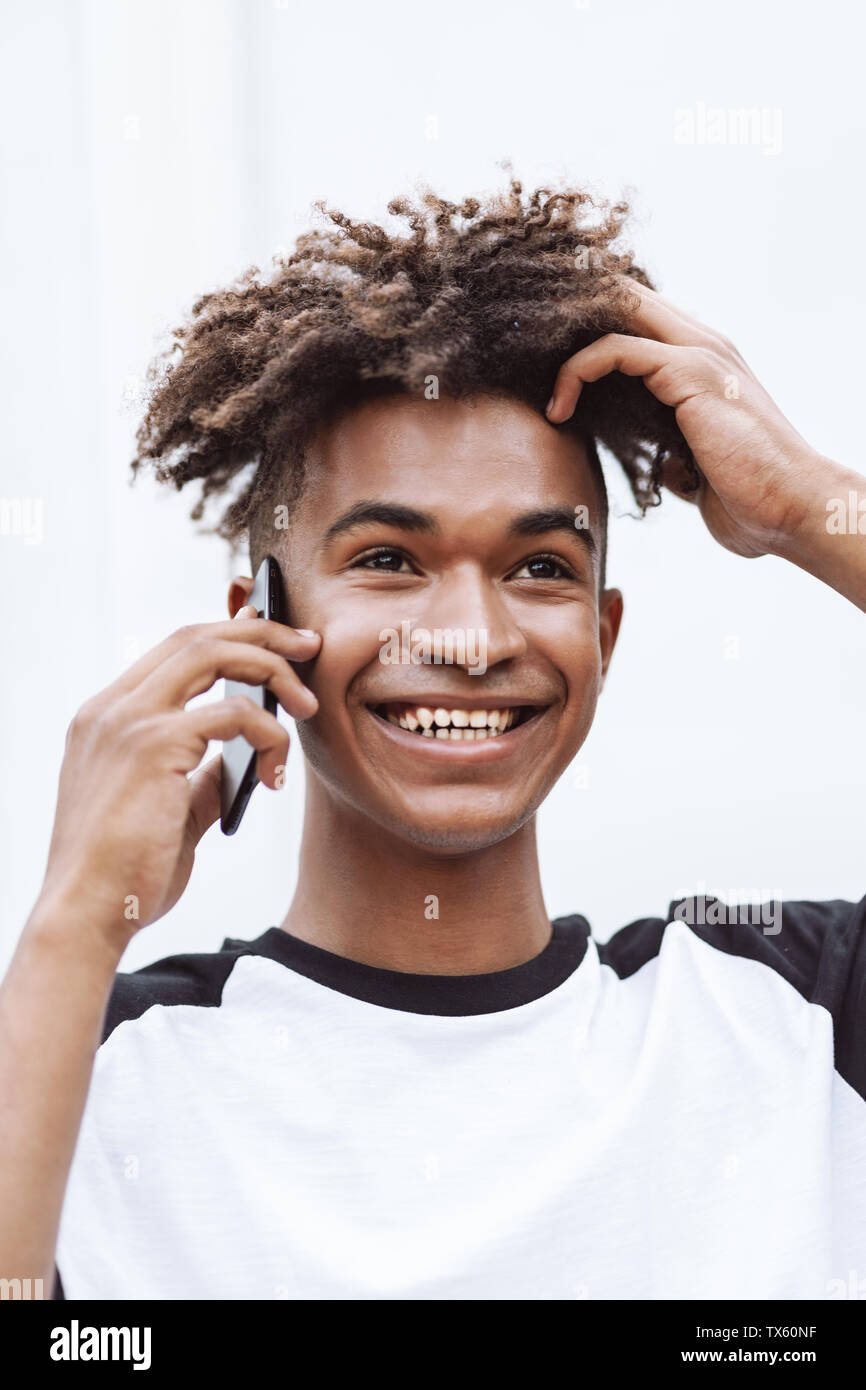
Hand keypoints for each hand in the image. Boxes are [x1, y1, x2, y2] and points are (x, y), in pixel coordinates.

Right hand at [37, 612, 320, 947]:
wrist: (88, 914)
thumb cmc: (125, 872)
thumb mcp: (168, 811)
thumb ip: (199, 776)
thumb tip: (246, 759)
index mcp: (106, 717)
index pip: (174, 648)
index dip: (230, 633)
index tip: (277, 640)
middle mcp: (111, 708)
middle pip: (196, 635)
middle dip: (262, 632)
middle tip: (310, 647)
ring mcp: (128, 721)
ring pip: (213, 654)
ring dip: (272, 670)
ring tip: (307, 705)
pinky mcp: (154, 745)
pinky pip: (235, 714)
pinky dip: (270, 735)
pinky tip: (276, 775)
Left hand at [546, 279, 822, 558]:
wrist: (793, 512)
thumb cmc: (750, 501)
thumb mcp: (696, 469)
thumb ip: (670, 453)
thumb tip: (651, 465)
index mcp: (701, 363)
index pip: (636, 316)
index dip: (587, 325)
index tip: (541, 360)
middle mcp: (702, 345)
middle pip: (621, 296)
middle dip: (567, 315)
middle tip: (522, 349)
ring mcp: (699, 353)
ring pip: (614, 310)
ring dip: (563, 337)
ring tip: (530, 374)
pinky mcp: (690, 372)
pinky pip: (615, 349)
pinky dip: (577, 370)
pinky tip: (559, 407)